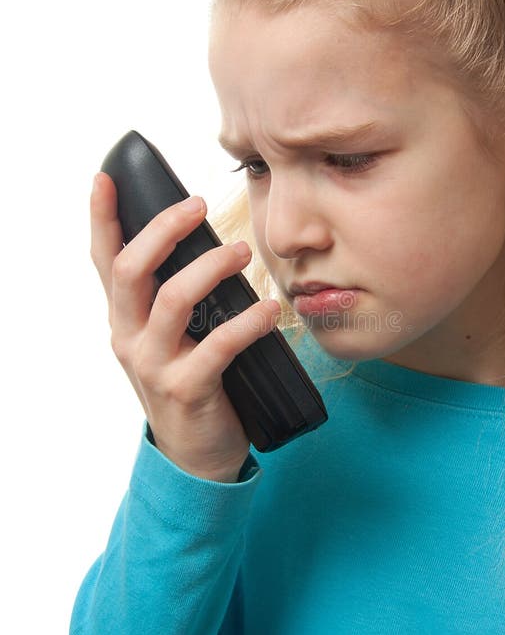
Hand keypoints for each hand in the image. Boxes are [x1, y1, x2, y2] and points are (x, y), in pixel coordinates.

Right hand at [89, 172, 279, 480]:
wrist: (194, 457)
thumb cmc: (190, 383)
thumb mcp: (171, 339)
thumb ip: (176, 298)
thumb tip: (206, 244)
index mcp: (124, 320)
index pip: (105, 261)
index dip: (102, 218)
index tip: (105, 177)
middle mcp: (128, 338)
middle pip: (130, 270)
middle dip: (161, 230)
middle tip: (198, 205)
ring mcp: (153, 366)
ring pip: (172, 301)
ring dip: (210, 268)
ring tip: (243, 252)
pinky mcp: (187, 390)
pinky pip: (217, 346)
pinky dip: (248, 323)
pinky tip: (272, 309)